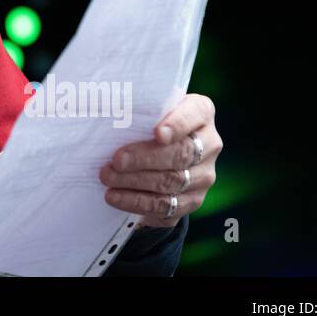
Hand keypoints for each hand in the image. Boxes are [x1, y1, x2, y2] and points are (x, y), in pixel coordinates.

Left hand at [99, 93, 220, 227]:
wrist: (160, 151)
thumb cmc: (149, 121)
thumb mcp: (149, 109)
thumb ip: (139, 109)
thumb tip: (107, 113)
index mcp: (201, 113)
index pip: (195, 114)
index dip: (178, 125)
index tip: (158, 133)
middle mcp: (209, 144)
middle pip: (181, 154)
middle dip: (144, 158)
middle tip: (116, 161)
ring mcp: (203, 175)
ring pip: (173, 182)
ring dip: (136, 182)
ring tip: (108, 178)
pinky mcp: (192, 200)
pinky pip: (166, 206)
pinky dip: (137, 202)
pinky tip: (115, 197)